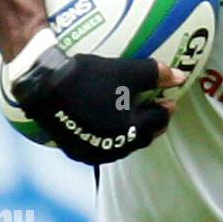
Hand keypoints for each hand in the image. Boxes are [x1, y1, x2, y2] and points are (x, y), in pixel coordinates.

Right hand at [13, 50, 184, 164]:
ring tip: (130, 119)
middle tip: (155, 112)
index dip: (165, 110)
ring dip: (129, 132)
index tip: (168, 101)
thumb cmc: (86, 77)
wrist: (42, 85)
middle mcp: (114, 148)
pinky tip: (104, 122)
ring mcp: (93, 152)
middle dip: (151, 125)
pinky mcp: (74, 150)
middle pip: (141, 137)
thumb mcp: (124, 70)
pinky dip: (106, 134)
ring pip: (120, 144)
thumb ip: (154, 73)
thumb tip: (181, 77)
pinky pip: (97, 143)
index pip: (157, 121)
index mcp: (131, 131)